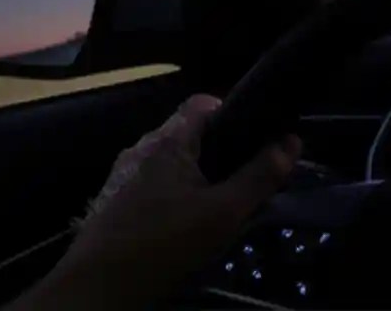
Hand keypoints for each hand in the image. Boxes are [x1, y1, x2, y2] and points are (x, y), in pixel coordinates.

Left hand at [6, 95, 300, 310]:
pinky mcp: (113, 203)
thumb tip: (292, 142)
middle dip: (220, 151)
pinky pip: (154, 185)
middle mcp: (141, 149)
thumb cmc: (164, 241)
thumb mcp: (224, 212)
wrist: (98, 288)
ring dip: (197, 176)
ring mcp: (122, 176)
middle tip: (246, 178)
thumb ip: (260, 176)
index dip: (233, 112)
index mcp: (167, 141)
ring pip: (171, 163)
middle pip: (189, 135)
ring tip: (220, 204)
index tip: (256, 139)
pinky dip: (175, 195)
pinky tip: (185, 225)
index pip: (202, 103)